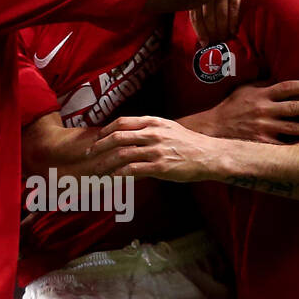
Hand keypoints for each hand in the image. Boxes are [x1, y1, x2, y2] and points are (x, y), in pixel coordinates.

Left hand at [89, 115, 221, 182]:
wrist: (209, 156)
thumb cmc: (189, 143)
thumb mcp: (169, 128)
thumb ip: (150, 128)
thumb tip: (130, 133)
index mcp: (154, 122)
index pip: (122, 122)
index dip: (105, 130)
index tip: (97, 138)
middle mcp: (153, 134)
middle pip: (117, 137)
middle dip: (99, 146)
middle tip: (90, 154)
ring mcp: (156, 151)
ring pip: (121, 154)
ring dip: (105, 163)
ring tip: (97, 170)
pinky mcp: (160, 167)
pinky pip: (132, 170)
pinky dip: (119, 173)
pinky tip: (113, 177)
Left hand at [191, 0, 251, 42]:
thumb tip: (197, 17)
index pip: (196, 14)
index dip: (199, 30)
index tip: (203, 43)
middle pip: (207, 16)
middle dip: (211, 33)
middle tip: (215, 45)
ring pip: (220, 13)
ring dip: (222, 29)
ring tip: (224, 40)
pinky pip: (234, 5)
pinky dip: (233, 19)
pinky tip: (233, 30)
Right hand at [208, 80, 298, 142]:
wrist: (213, 129)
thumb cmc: (230, 108)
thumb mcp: (243, 90)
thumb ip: (261, 85)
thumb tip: (277, 77)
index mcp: (261, 95)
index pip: (286, 87)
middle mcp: (264, 110)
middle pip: (294, 107)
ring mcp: (263, 128)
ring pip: (292, 128)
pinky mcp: (261, 143)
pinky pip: (282, 145)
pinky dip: (294, 146)